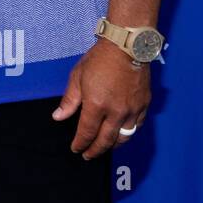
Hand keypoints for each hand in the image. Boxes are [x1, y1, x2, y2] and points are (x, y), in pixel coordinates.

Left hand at [52, 39, 149, 159]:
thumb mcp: (77, 77)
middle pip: (106, 140)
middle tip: (88, 155)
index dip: (80, 143)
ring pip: (124, 137)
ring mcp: (132, 110)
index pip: (87, 132)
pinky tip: (122, 132)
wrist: (126, 47)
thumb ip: (69, 101)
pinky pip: (137, 126)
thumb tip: (58, 117)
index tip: (76, 149)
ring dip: (113, 145)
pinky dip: (128, 132)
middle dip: (95, 150)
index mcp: (96, 105)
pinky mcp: (144, 105)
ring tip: (104, 147)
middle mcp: (116, 112)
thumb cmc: (99, 59)